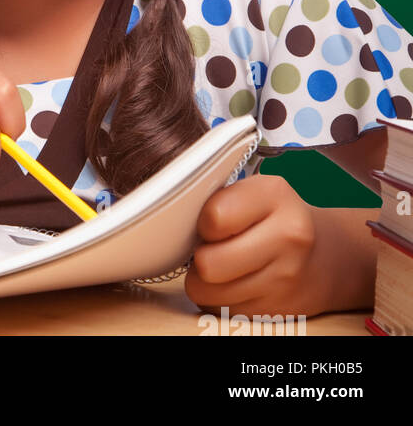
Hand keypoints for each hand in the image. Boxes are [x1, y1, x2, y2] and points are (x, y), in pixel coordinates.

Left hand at [186, 174, 325, 316]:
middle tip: (207, 250)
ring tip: (219, 266)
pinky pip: (225, 311)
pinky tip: (235, 283)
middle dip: (197, 259)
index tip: (209, 223)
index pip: (213, 218)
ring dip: (205, 283)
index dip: (201, 223)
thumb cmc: (272, 217)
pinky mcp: (281, 310)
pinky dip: (221, 300)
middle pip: (209, 264)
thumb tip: (173, 223)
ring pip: (211, 293)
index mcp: (273, 195)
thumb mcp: (252, 190)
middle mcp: (287, 237)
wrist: (326, 255)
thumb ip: (217, 198)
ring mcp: (287, 278)